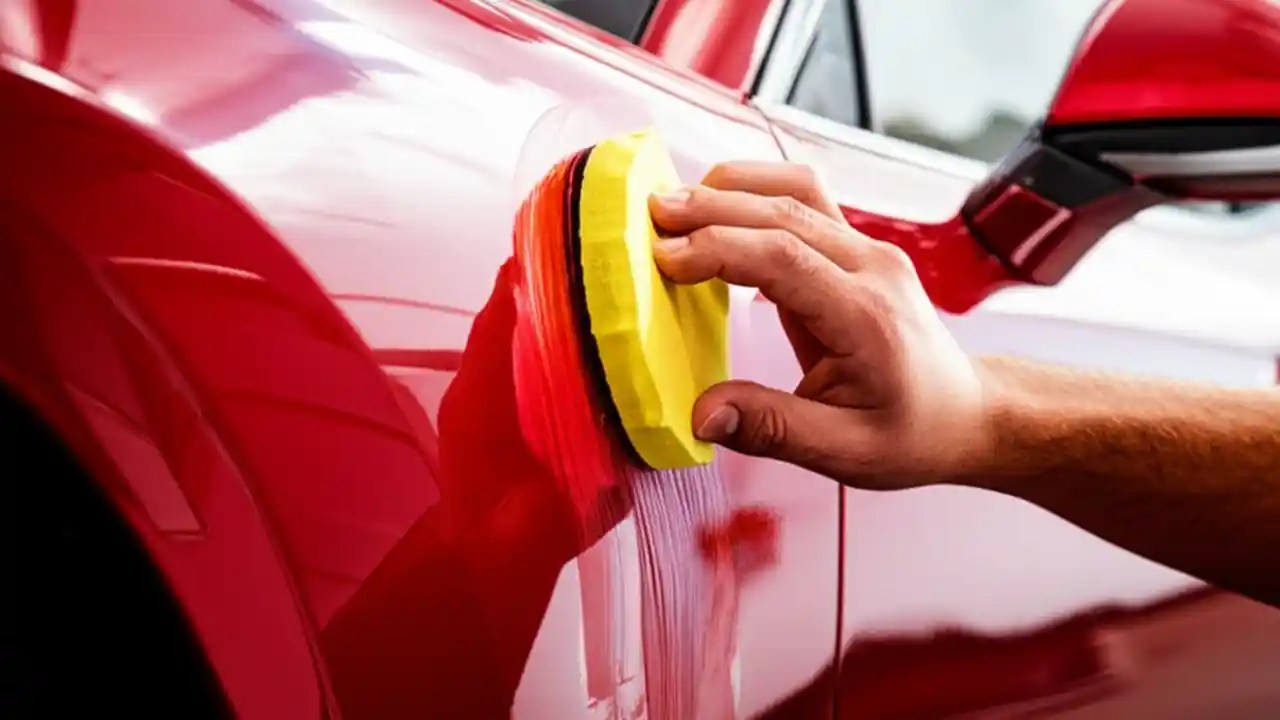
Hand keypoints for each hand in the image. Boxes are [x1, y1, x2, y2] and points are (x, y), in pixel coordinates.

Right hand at [649, 162, 989, 488]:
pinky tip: (717, 209)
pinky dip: (754, 194)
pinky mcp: (855, 248)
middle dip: (710, 206)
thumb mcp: (843, 450)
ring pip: (796, 190)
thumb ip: (771, 429)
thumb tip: (703, 416)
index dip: (719, 249)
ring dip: (733, 186)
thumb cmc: (911, 433)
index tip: (666, 259)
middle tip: (651, 214)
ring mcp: (867, 250)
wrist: (964, 414)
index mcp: (866, 314)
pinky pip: (804, 200)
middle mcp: (871, 267)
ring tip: (676, 201)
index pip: (784, 257)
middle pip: (784, 210)